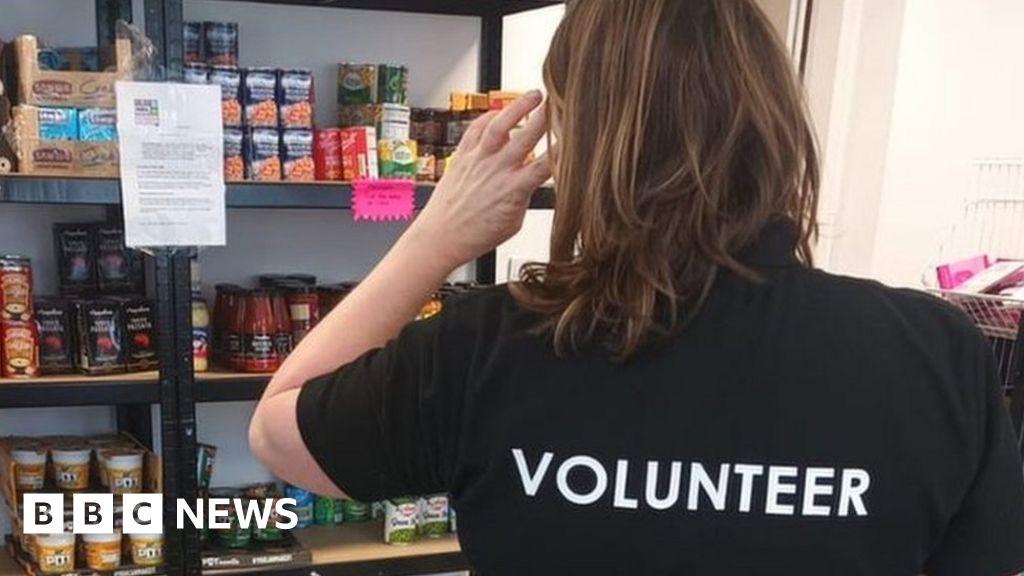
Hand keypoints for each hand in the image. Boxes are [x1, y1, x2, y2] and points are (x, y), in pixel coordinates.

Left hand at [411, 90, 551, 267]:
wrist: (441, 236)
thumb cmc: (474, 235)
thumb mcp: (513, 223)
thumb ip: (524, 197)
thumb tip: (532, 183)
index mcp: (513, 190)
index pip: (546, 165)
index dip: (562, 149)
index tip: (575, 137)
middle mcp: (496, 170)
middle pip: (526, 136)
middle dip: (545, 116)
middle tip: (560, 100)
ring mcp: (478, 160)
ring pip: (500, 126)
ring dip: (518, 107)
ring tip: (534, 95)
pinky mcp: (462, 156)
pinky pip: (475, 129)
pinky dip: (489, 117)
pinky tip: (499, 112)